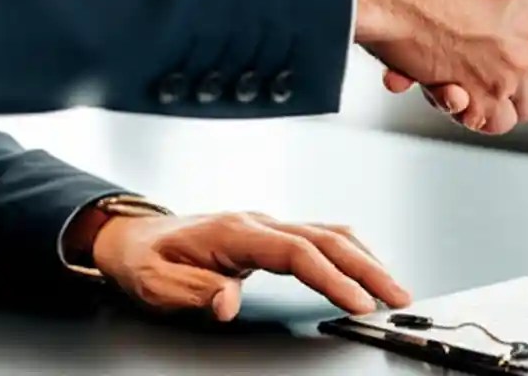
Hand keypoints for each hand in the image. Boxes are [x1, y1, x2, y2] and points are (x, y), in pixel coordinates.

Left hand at [90, 212, 410, 321]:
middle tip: (397, 295)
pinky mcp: (271, 234)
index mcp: (235, 232)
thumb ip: (195, 291)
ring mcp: (268, 225)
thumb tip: (228, 304)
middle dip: (368, 267)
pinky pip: (322, 236)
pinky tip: (365, 267)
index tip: (357, 302)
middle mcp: (259, 222)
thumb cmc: (144, 259)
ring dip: (366, 258)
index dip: (332, 278)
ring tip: (392, 285)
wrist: (129, 235)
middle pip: (328, 239)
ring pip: (331, 234)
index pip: (298, 252)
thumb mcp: (156, 282)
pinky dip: (351, 252)